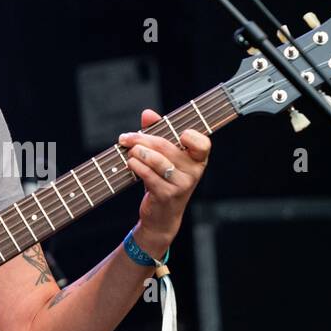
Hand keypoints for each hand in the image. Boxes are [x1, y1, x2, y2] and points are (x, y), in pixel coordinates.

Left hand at [118, 108, 211, 257]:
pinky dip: (136, 166)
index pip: (203, 144)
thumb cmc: (163, 181)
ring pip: (156, 159)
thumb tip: (148, 114)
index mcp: (198, 159)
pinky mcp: (167, 195)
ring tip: (129, 151)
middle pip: (166, 146)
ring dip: (137, 152)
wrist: (162, 216)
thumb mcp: (164, 157)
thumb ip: (158, 133)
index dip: (192, 137)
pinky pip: (148, 175)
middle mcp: (193, 172)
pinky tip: (130, 163)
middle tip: (127, 137)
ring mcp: (181, 184)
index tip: (179, 134)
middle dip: (142, 138)